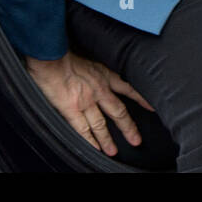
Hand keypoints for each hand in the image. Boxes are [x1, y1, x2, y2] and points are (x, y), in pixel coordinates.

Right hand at [25, 50, 154, 155]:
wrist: (50, 54)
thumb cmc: (65, 49)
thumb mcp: (88, 51)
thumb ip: (95, 64)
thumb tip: (96, 67)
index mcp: (103, 73)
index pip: (128, 87)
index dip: (140, 98)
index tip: (151, 107)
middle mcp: (99, 89)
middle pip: (118, 112)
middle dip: (128, 127)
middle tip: (136, 140)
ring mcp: (86, 101)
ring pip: (101, 125)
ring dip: (107, 140)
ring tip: (112, 151)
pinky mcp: (72, 109)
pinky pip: (83, 129)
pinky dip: (89, 141)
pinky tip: (94, 148)